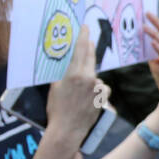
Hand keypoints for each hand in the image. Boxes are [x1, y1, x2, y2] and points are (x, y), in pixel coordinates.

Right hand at [45, 25, 101, 146]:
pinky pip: (100, 87)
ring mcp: (97, 87)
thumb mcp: (55, 87)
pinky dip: (96, 90)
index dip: (83, 37)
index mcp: (73, 74)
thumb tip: (68, 64)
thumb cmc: (57, 109)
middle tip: (89, 40)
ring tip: (78, 93)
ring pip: (94, 76)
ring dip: (89, 78)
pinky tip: (87, 99)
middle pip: (90, 58)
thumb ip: (63, 74)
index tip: (85, 28)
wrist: (67, 130)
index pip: (80, 50)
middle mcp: (88, 78)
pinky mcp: (103, 96)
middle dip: (89, 48)